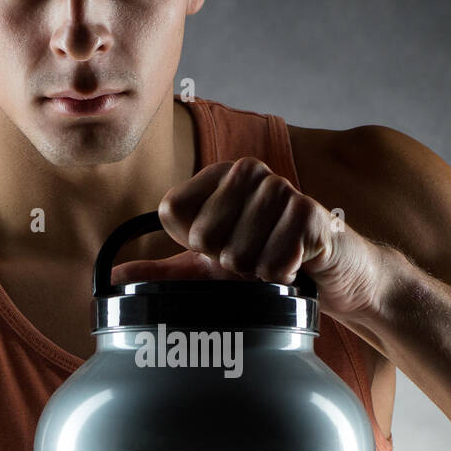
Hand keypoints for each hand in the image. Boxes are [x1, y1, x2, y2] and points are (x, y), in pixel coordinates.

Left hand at [111, 156, 388, 320]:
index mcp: (219, 176)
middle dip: (227, 265)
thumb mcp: (211, 271)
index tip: (220, 249)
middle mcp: (248, 172)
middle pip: (203, 237)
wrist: (335, 274)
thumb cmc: (270, 264)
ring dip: (256, 274)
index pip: (172, 211)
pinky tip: (298, 266)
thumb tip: (116, 277)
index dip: (193, 246)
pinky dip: (282, 278)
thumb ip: (163, 271)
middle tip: (253, 259)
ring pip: (238, 255)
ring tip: (275, 262)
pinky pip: (272, 265)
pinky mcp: (311, 215)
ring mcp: (282, 188)